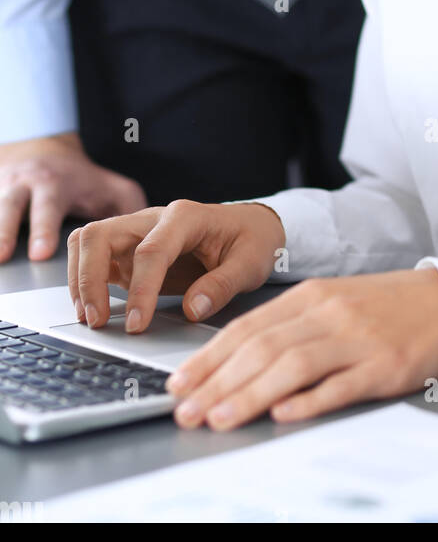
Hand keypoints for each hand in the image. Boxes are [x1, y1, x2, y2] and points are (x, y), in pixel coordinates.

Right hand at [0, 132, 145, 262]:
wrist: (41, 151)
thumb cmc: (79, 179)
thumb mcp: (107, 184)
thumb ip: (128, 204)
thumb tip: (147, 228)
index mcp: (55, 184)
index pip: (49, 206)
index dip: (44, 229)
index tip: (41, 253)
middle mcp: (24, 184)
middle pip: (12, 205)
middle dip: (9, 230)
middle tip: (8, 257)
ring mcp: (2, 189)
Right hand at [67, 199, 286, 329]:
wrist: (252, 227)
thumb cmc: (252, 241)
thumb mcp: (251, 263)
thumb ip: (223, 285)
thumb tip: (194, 309)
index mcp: (186, 217)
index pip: (151, 250)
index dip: (141, 289)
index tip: (138, 324)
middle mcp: (155, 219)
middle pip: (101, 234)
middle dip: (89, 278)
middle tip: (97, 320)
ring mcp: (138, 232)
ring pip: (89, 240)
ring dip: (81, 278)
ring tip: (91, 317)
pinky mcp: (130, 250)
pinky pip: (94, 256)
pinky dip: (85, 280)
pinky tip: (94, 309)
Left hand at [166, 267, 437, 430]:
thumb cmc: (385, 307)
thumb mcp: (333, 304)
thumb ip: (289, 328)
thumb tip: (236, 362)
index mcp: (311, 296)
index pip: (247, 328)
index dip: (208, 358)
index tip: (178, 383)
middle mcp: (329, 314)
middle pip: (262, 347)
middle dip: (217, 381)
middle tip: (185, 410)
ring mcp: (357, 340)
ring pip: (293, 366)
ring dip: (250, 394)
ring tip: (219, 418)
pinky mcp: (384, 366)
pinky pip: (341, 385)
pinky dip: (309, 400)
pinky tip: (284, 414)